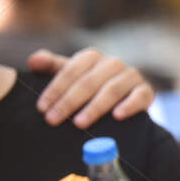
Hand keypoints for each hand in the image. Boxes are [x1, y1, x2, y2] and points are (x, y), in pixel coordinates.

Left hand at [29, 48, 153, 126]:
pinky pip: (139, 96)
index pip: (70, 71)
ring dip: (94, 107)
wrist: (123, 96)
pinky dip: (129, 105)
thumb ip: (50, 66)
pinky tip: (117, 116)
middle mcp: (112, 63)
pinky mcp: (146, 91)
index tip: (41, 108)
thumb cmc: (88, 84)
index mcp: (91, 57)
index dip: (54, 89)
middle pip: (87, 82)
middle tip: (53, 120)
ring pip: (111, 90)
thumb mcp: (68, 74)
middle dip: (68, 102)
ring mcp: (130, 76)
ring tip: (79, 123)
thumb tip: (33, 60)